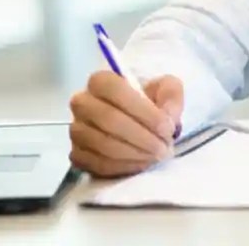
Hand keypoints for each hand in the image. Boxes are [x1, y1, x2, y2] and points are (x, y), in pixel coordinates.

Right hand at [68, 72, 183, 176]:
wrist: (137, 124)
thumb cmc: (150, 103)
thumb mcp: (166, 89)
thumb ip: (171, 94)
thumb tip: (166, 117)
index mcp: (101, 81)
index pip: (114, 90)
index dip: (143, 110)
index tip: (166, 127)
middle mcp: (82, 103)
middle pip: (108, 119)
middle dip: (141, 136)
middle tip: (164, 148)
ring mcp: (77, 130)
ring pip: (103, 144)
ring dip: (134, 153)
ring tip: (155, 157)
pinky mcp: (77, 156)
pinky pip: (98, 164)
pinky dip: (124, 167)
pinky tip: (141, 164)